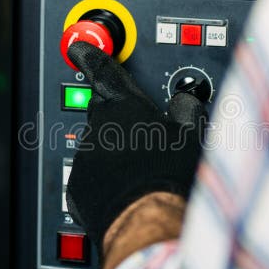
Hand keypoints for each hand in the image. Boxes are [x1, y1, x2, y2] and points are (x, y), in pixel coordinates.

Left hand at [65, 41, 206, 254]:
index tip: (77, 47)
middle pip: (105, 117)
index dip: (91, 56)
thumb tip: (185, 100)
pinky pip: (90, 181)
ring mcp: (85, 158)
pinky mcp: (77, 189)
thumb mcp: (192, 136)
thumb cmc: (172, 176)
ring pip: (98, 151)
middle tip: (145, 145)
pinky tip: (127, 197)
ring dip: (115, 159)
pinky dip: (105, 186)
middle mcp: (99, 128)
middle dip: (121, 125)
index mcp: (127, 107)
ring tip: (142, 179)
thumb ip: (186, 110)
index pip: (106, 73)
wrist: (148, 222)